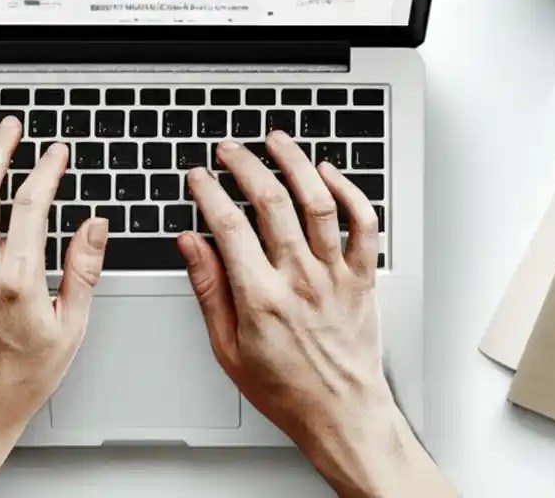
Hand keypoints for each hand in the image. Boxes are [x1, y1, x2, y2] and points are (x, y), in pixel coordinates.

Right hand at [179, 132, 455, 497]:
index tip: (197, 177)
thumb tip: (190, 245)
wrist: (342, 414)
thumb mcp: (227, 349)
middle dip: (245, 166)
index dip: (209, 193)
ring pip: (318, 202)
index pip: (228, 227)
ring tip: (276, 141)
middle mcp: (300, 280)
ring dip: (295, 163)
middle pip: (272, 203)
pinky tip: (329, 173)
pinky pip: (363, 224)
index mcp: (261, 299)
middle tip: (229, 150)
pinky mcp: (363, 278)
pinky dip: (349, 192)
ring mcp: (336, 276)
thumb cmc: (285, 389)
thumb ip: (209, 290)